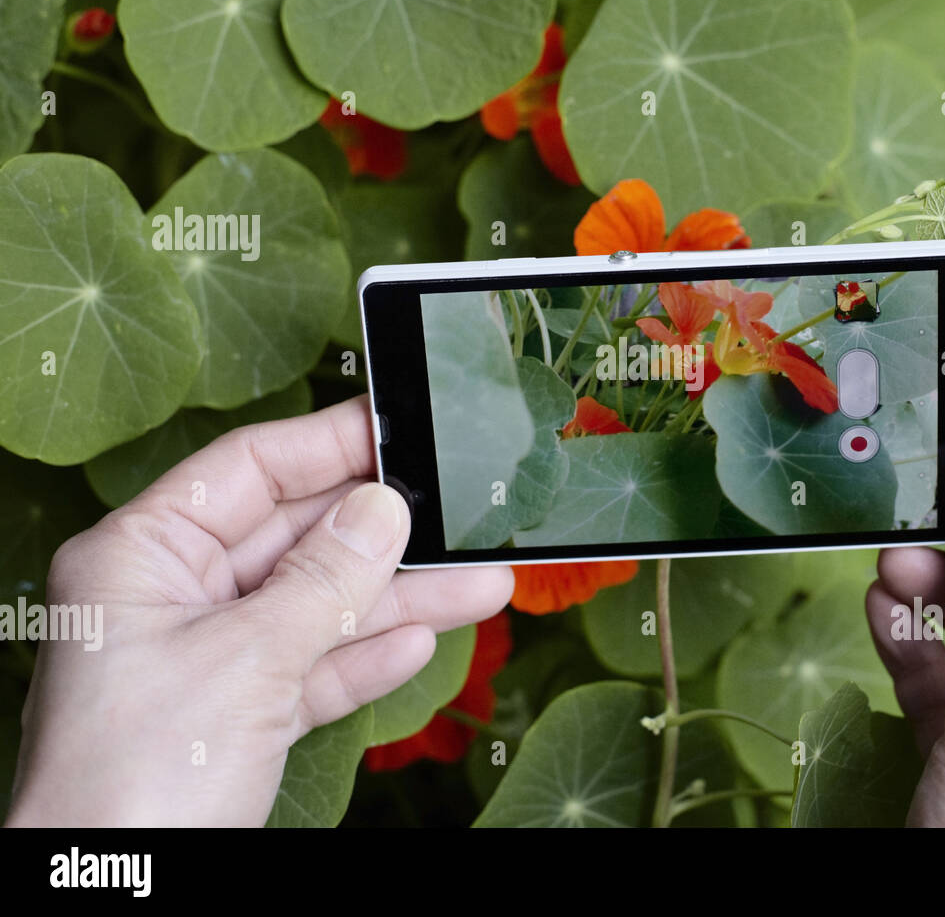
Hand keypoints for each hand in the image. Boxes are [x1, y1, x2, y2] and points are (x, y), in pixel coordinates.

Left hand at [5, 396, 512, 826]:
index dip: (328, 445)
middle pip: (297, 541)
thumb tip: (385, 509)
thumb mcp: (246, 662)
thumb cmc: (135, 783)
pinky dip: (366, 660)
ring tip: (480, 587)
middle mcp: (174, 599)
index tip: (399, 428)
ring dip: (399, 603)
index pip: (247, 472)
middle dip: (384, 539)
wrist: (112, 910)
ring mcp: (208, 659)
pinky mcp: (238, 717)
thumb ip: (325, 582)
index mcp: (141, 559)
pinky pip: (315, 669)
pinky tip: (420, 646)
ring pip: (319, 609)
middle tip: (460, 516)